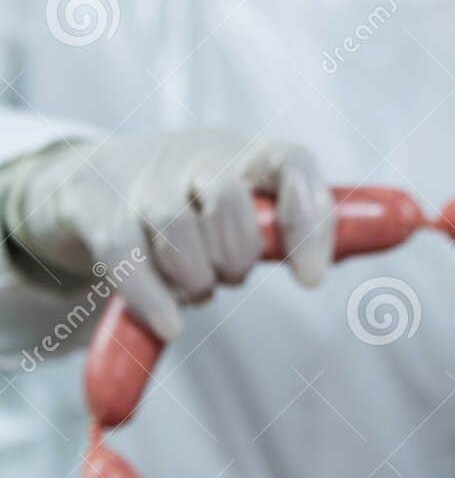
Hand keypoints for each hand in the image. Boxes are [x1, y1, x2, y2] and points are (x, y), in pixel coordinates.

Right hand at [2, 129, 333, 340]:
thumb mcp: (244, 203)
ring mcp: (144, 179)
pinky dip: (153, 297)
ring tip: (195, 288)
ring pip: (177, 227)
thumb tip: (336, 260)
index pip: (293, 165)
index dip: (308, 221)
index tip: (310, 280)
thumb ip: (286, 229)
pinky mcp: (99, 210)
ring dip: (194, 277)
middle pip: (228, 202)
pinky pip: (127, 256)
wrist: (94, 178)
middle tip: (228, 275)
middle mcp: (197, 155)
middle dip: (235, 258)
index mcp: (247, 153)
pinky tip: (170, 325)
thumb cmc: (192, 203)